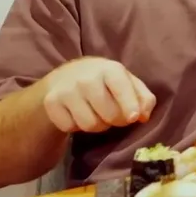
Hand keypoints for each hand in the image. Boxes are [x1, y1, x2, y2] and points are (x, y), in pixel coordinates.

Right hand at [41, 57, 155, 133]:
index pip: (121, 88)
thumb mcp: (127, 83)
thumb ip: (143, 98)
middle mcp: (86, 78)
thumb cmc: (105, 82)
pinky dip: (76, 126)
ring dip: (96, 125)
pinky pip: (69, 127)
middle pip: (108, 114)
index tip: (133, 117)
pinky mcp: (51, 102)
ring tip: (96, 113)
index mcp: (109, 69)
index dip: (129, 104)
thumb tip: (144, 116)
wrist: (66, 76)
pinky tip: (77, 114)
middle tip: (113, 114)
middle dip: (115, 120)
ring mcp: (66, 89)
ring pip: (89, 125)